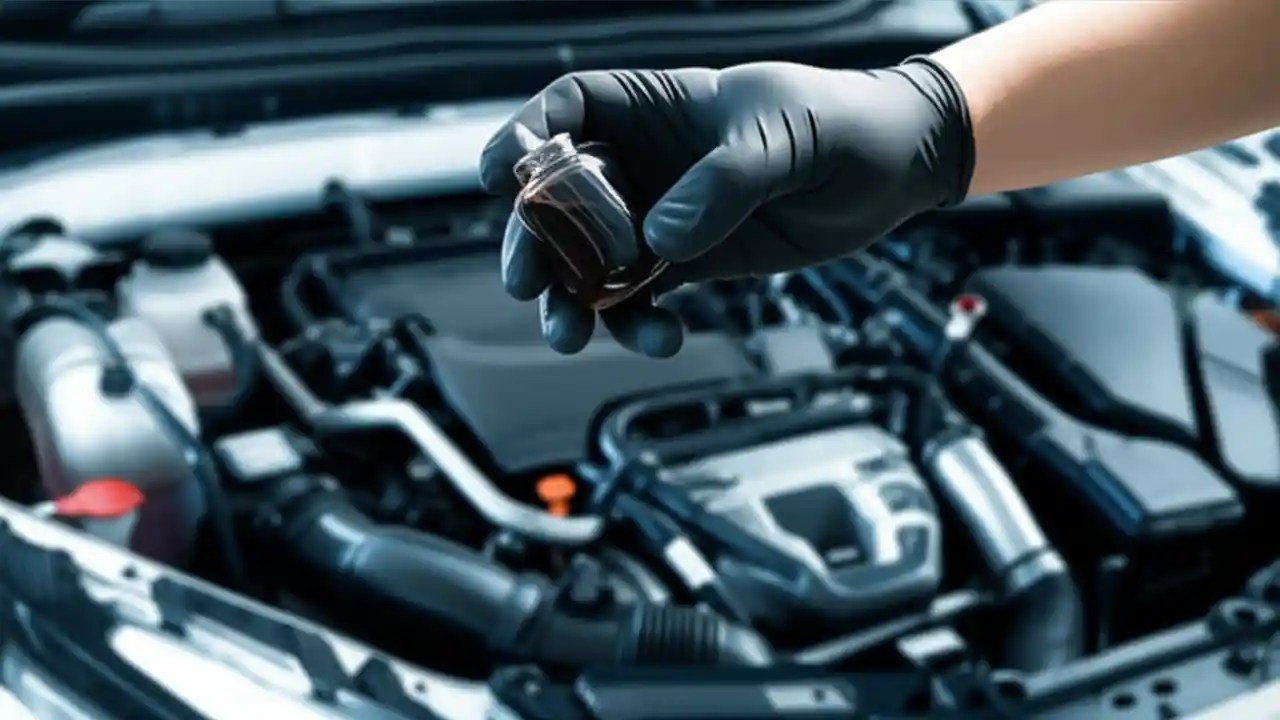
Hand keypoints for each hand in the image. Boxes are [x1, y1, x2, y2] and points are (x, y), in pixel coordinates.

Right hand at [480, 59, 972, 356]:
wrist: (894, 170)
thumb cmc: (841, 126)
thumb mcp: (785, 139)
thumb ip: (722, 182)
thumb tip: (658, 240)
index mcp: (655, 108)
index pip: (569, 109)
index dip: (524, 136)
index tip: (500, 176)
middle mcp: (645, 162)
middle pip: (559, 197)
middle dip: (533, 241)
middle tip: (528, 280)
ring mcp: (660, 216)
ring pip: (588, 260)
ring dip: (570, 299)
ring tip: (570, 334)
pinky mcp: (689, 264)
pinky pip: (640, 298)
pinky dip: (634, 323)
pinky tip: (660, 338)